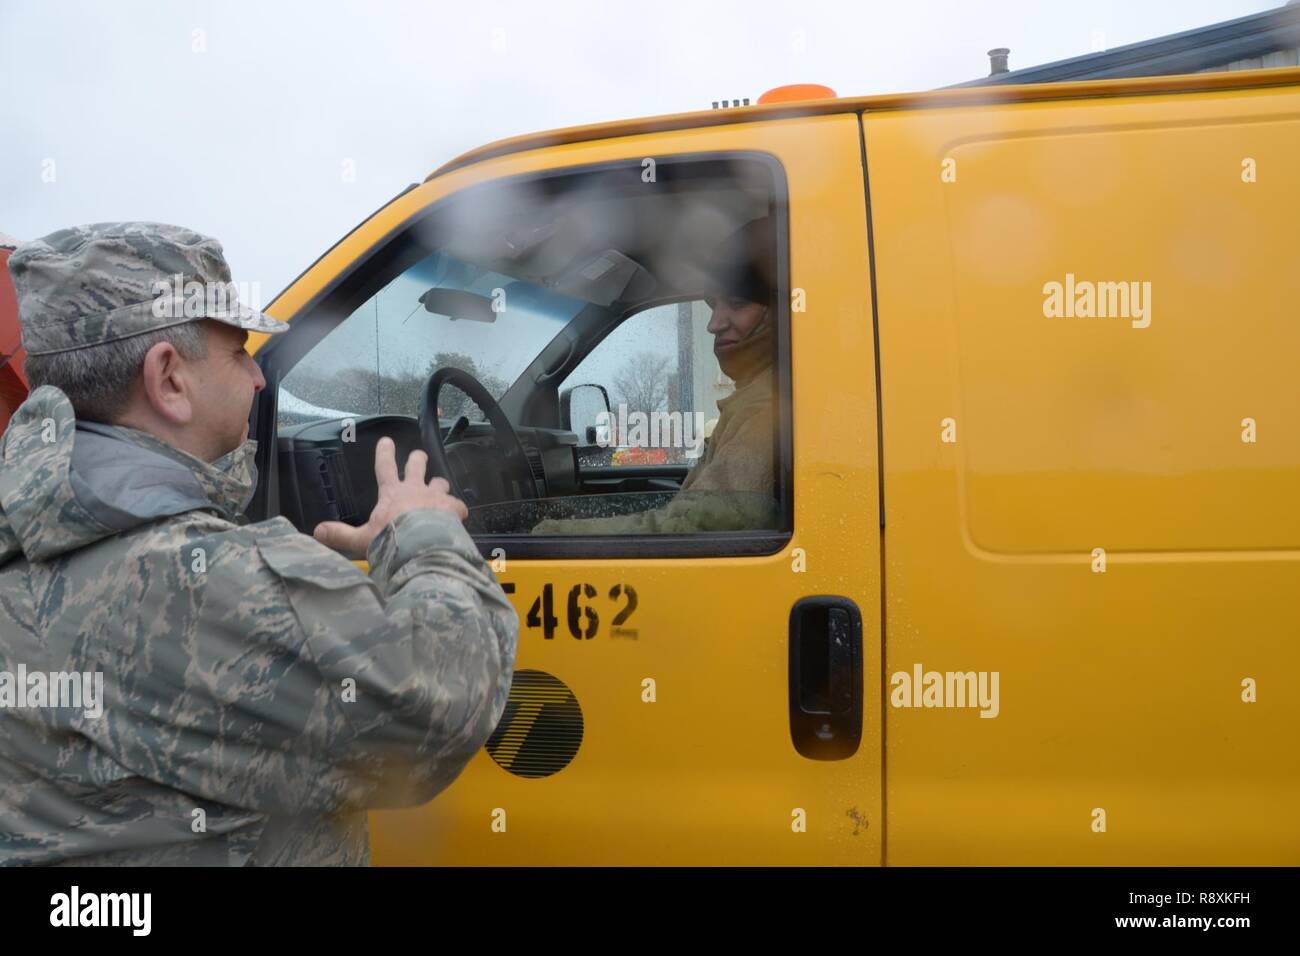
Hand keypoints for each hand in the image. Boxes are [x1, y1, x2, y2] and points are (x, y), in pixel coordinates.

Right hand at [313, 437, 467, 558]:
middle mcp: (414, 489)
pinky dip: (457, 509)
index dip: (384, 453)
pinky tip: (458, 515)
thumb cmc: (390, 541)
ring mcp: (435, 497)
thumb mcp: (361, 539)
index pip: (385, 467)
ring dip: (439, 485)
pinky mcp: (453, 508)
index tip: (387, 441)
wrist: (420, 546)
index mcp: (392, 494)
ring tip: (441, 489)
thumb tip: (317, 532)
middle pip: (417, 466)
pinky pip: (458, 505)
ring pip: (440, 482)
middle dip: (417, 460)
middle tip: (419, 456)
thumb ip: (341, 534)